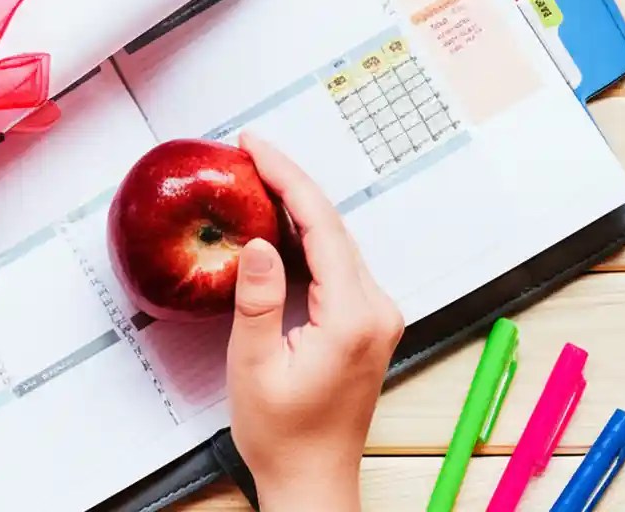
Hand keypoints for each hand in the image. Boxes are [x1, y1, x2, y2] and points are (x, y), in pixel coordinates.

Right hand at [227, 134, 403, 511]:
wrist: (312, 477)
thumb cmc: (283, 434)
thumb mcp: (255, 365)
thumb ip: (258, 300)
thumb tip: (261, 243)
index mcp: (352, 317)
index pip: (321, 226)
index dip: (286, 177)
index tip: (255, 147)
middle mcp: (375, 310)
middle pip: (333, 225)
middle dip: (290, 182)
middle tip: (248, 152)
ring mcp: (376, 315)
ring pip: (337, 240)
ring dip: (299, 206)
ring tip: (258, 176)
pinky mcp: (367, 322)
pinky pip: (338, 262)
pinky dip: (308, 235)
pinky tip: (280, 223)